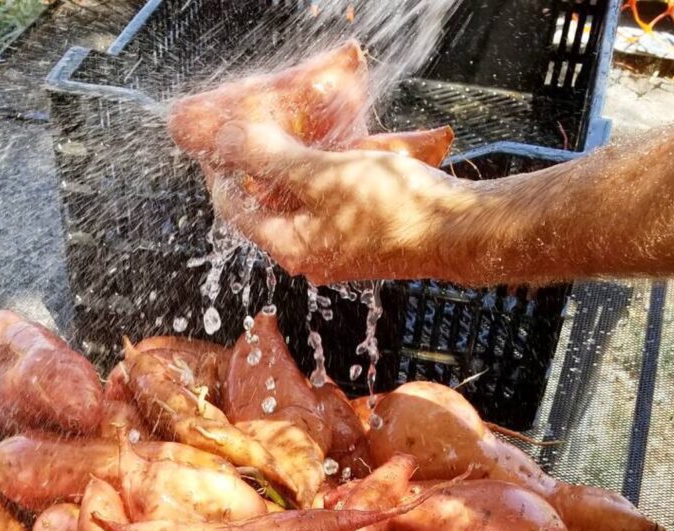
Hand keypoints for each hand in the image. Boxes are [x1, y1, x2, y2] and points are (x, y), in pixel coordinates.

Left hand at [209, 121, 484, 284]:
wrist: (454, 231)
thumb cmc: (390, 206)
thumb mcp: (323, 174)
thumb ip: (273, 160)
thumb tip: (229, 144)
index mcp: (290, 248)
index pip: (236, 210)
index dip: (222, 171)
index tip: (218, 139)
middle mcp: (307, 256)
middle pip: (266, 208)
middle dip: (257, 168)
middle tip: (254, 130)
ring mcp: (334, 249)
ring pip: (298, 204)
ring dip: (290, 169)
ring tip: (289, 132)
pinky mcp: (359, 238)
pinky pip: (326, 204)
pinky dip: (319, 178)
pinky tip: (329, 151)